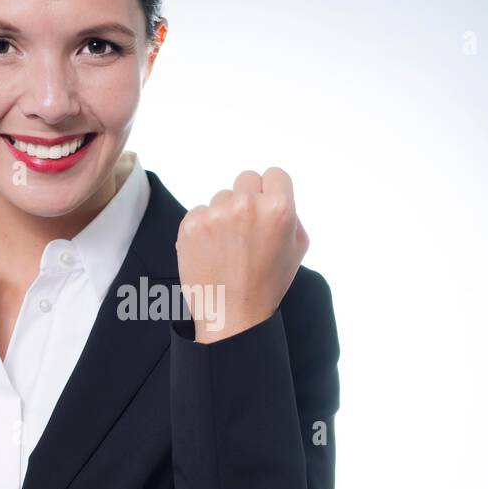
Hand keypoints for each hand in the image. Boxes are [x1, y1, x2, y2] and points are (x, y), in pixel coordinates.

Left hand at [175, 167, 308, 341]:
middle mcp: (246, 205)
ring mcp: (216, 213)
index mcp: (278, 208)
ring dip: (224, 215)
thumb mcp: (296, 248)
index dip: (271, 191)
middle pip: (246, 179)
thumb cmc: (267, 283)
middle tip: (246, 230)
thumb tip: (274, 194)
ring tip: (228, 247)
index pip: (275, 174)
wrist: (232, 314)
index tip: (265, 207)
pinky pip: (200, 212)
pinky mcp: (191, 224)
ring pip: (221, 197)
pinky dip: (204, 228)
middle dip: (247, 199)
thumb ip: (290, 214)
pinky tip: (212, 251)